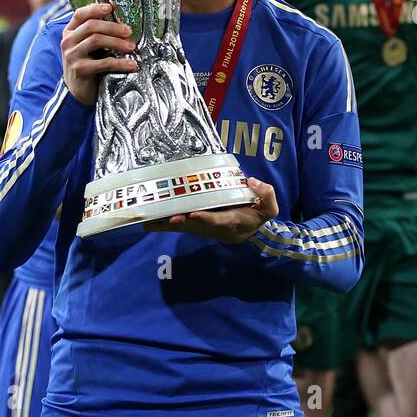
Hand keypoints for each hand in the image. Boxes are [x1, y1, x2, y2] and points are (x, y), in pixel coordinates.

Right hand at [61, 2, 136, 105]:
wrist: (79, 89)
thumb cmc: (88, 62)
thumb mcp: (89, 45)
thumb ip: (98, 31)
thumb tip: (119, 16)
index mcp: (70, 32)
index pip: (80, 14)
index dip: (95, 8)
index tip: (111, 7)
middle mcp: (68, 41)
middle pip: (91, 26)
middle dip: (113, 27)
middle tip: (129, 31)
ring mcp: (72, 55)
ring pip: (96, 40)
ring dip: (118, 42)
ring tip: (132, 47)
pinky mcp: (80, 69)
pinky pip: (103, 62)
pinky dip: (120, 62)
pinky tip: (131, 64)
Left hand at [143, 177, 276, 243]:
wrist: (247, 234)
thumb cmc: (256, 217)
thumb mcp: (269, 209)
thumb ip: (265, 195)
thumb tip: (251, 181)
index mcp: (231, 221)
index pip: (218, 220)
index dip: (206, 218)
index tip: (195, 214)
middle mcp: (213, 226)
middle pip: (193, 226)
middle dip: (180, 222)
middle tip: (167, 218)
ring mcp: (202, 227)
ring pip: (182, 226)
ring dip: (167, 224)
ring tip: (149, 221)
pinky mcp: (195, 225)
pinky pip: (178, 225)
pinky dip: (163, 224)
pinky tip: (147, 222)